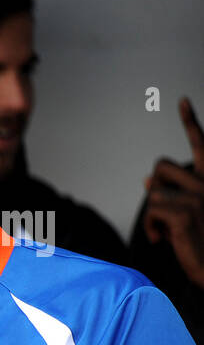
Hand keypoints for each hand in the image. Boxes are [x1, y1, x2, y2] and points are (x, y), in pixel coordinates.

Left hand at [143, 97, 203, 286]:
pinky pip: (151, 211)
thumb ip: (172, 194)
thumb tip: (147, 180)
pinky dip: (150, 229)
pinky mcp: (186, 213)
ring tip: (166, 233)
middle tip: (163, 212)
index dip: (191, 122)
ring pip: (153, 192)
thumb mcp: (187, 215)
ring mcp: (199, 197)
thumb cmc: (202, 244)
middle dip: (154, 187)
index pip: (201, 146)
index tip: (182, 101)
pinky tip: (163, 241)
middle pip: (161, 166)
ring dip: (152, 216)